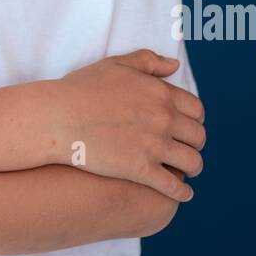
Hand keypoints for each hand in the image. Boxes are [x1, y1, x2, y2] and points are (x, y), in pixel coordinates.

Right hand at [55, 49, 205, 200]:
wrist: (57, 118)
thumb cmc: (81, 89)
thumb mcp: (116, 65)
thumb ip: (148, 61)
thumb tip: (175, 66)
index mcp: (161, 93)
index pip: (196, 110)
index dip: (194, 120)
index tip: (186, 128)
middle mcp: (164, 118)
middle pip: (198, 137)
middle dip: (194, 144)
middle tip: (186, 150)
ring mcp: (154, 145)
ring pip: (192, 163)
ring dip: (192, 168)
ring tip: (184, 172)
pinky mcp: (141, 170)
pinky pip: (174, 186)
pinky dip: (182, 192)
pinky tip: (181, 194)